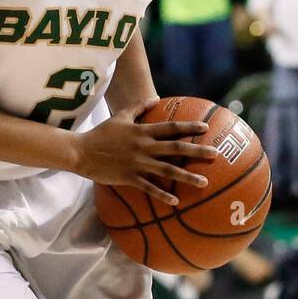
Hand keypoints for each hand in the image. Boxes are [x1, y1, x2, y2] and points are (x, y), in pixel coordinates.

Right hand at [71, 97, 219, 206]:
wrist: (81, 151)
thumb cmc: (101, 133)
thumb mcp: (120, 117)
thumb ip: (139, 107)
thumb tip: (155, 97)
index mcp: (142, 131)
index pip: (171, 127)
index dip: (189, 127)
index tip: (206, 128)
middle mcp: (143, 147)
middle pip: (175, 148)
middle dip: (197, 151)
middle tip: (216, 154)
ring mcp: (137, 163)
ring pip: (167, 170)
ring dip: (187, 176)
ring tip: (204, 182)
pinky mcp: (129, 177)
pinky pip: (149, 188)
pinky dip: (163, 194)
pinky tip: (176, 201)